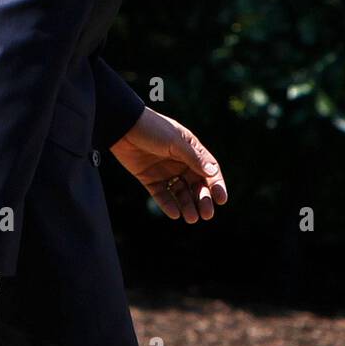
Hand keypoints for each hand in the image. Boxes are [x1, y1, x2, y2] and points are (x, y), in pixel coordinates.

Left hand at [110, 106, 227, 221]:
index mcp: (191, 150)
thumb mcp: (175, 142)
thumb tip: (213, 172)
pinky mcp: (149, 179)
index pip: (208, 171)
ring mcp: (165, 171)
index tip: (221, 199)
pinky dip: (168, 205)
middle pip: (196, 185)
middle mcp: (180, 162)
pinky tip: (175, 214)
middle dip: (203, 200)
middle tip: (207, 214)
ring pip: (180, 192)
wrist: (122, 126)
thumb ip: (193, 158)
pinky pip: (162, 195)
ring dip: (188, 205)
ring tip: (192, 218)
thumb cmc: (153, 128)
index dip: (216, 185)